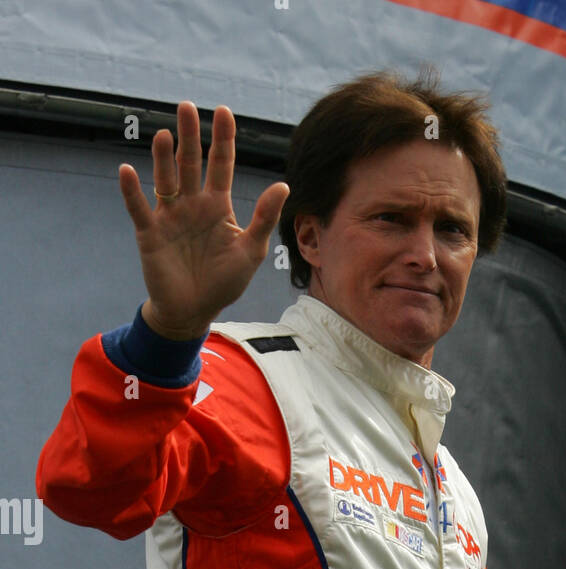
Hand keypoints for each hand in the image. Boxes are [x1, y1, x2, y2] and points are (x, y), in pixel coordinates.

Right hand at [118, 102, 288, 338]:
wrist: (193, 312)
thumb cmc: (223, 282)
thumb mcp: (251, 251)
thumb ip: (264, 219)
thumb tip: (283, 186)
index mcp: (217, 205)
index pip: (221, 164)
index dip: (222, 138)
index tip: (223, 111)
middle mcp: (192, 204)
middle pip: (190, 163)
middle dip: (189, 136)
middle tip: (186, 106)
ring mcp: (169, 216)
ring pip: (166, 179)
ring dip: (163, 158)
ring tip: (165, 135)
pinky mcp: (150, 233)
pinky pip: (140, 208)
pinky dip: (132, 191)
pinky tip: (128, 171)